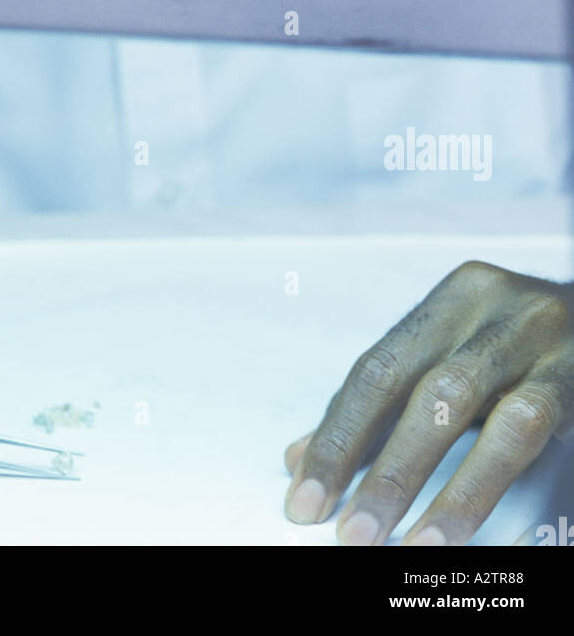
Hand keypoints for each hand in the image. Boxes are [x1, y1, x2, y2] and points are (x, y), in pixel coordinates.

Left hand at [283, 260, 573, 544]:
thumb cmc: (529, 353)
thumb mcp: (459, 361)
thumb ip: (389, 406)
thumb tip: (302, 457)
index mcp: (454, 298)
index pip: (378, 368)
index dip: (338, 434)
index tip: (304, 494)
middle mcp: (494, 306)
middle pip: (418, 386)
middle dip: (376, 464)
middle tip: (345, 528)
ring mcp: (540, 337)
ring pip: (466, 407)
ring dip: (429, 483)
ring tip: (399, 543)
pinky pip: (522, 431)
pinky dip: (480, 485)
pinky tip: (453, 526)